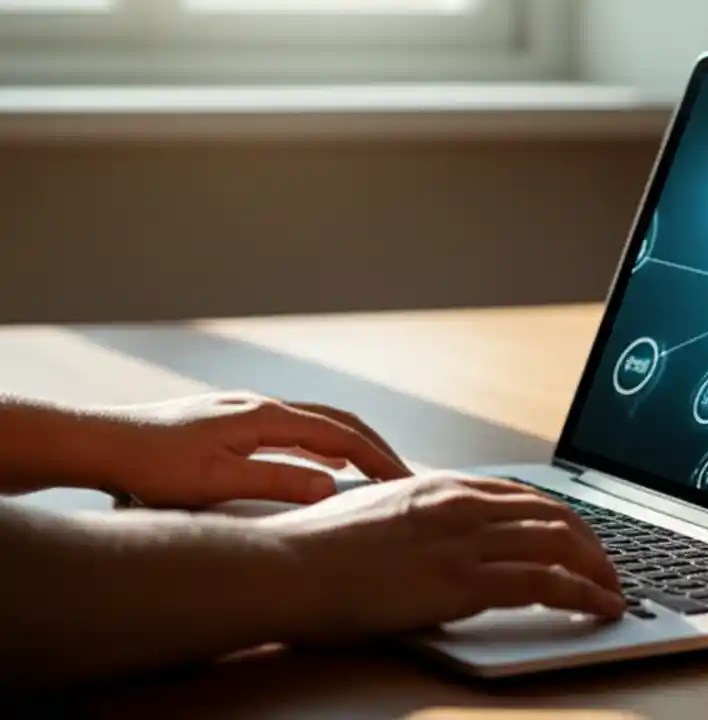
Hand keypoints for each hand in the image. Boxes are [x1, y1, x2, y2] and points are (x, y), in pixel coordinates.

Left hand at [95, 392, 410, 506]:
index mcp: (267, 417)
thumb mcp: (220, 482)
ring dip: (351, 445)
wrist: (102, 442)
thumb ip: (280, 483)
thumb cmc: (155, 466)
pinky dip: (322, 445)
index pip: (342, 436)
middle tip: (403, 475)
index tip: (407, 482)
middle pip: (337, 421)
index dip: (379, 459)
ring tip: (374, 471)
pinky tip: (322, 463)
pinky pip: (294, 428)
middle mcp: (262, 405)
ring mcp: (246, 410)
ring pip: (315, 422)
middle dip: (375, 447)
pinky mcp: (231, 421)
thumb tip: (334, 488)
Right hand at [262, 472, 625, 638]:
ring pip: (561, 542)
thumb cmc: (315, 552)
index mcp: (442, 487)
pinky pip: (547, 582)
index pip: (523, 494)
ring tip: (614, 591)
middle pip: (554, 513)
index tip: (578, 537)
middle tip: (608, 567)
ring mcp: (466, 540)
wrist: (285, 569)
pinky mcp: (465, 580)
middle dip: (592, 542)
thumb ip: (414, 522)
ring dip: (598, 569)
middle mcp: (462, 504)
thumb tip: (429, 539)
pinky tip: (601, 606)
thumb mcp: (375, 518)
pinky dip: (585, 593)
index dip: (562, 517)